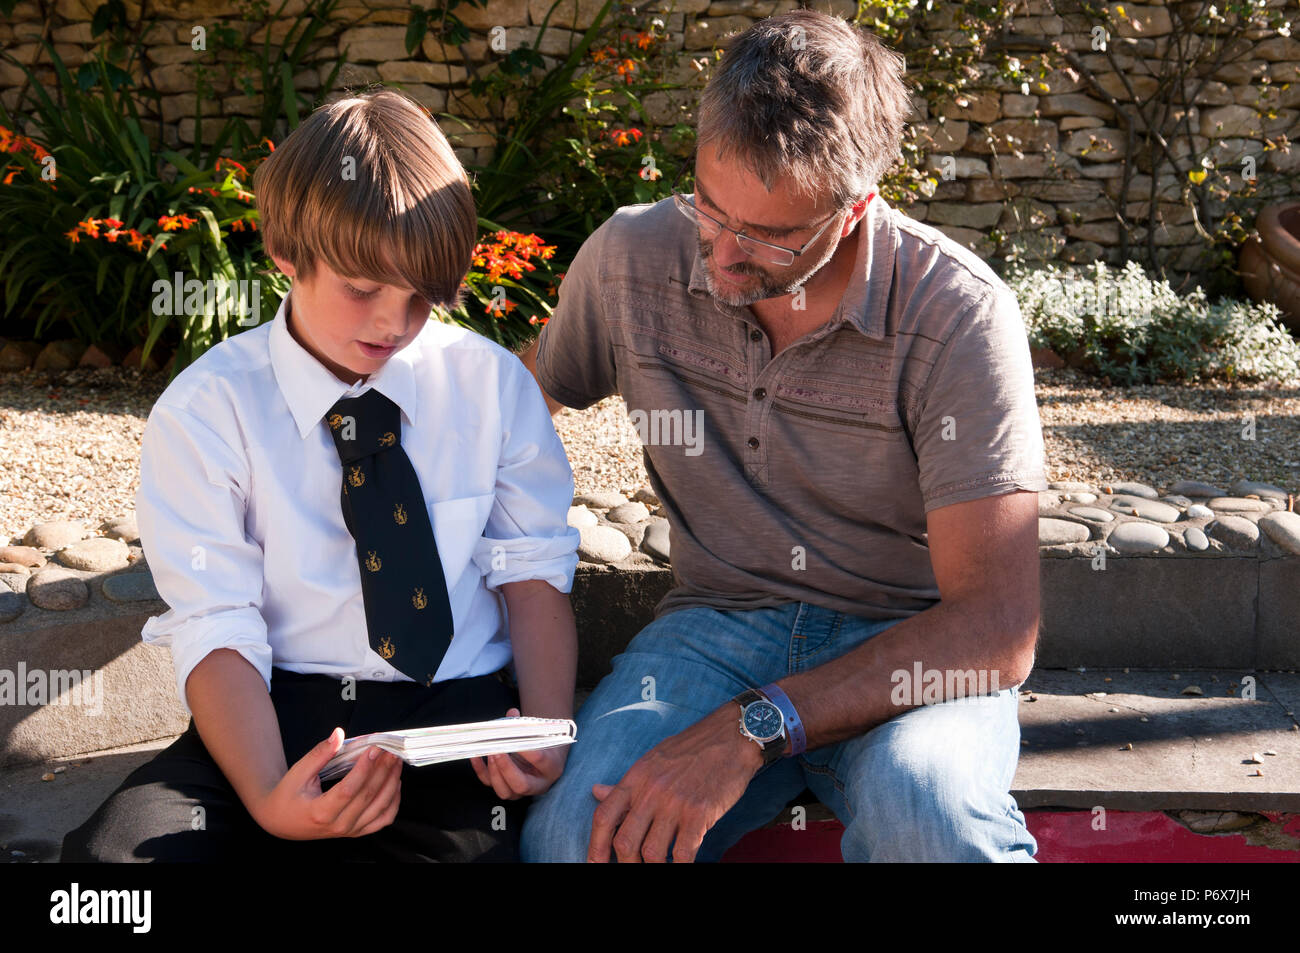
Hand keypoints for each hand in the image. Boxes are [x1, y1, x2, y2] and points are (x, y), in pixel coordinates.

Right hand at [248, 728, 402, 839]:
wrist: (280, 822)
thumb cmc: (287, 796)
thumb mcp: (297, 773)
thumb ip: (319, 754)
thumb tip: (338, 734)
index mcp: (320, 812)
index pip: (349, 790)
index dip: (364, 769)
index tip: (374, 749)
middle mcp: (338, 826)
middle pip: (368, 796)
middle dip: (383, 770)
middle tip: (391, 749)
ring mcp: (349, 831)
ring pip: (381, 808)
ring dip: (392, 782)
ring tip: (395, 761)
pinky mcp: (356, 832)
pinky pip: (383, 820)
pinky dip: (393, 802)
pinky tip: (395, 783)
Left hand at [469, 708, 568, 798]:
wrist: (544, 758)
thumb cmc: (543, 742)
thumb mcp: (542, 733)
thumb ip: (527, 725)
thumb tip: (511, 714)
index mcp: (551, 768)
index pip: (540, 760)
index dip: (527, 750)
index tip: (515, 737)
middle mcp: (537, 785)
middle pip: (521, 785)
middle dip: (506, 768)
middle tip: (498, 750)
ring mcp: (519, 791)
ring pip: (504, 791)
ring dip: (494, 771)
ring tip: (490, 751)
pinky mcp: (504, 788)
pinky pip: (488, 783)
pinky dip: (479, 770)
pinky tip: (475, 755)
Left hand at [588, 703, 764, 862]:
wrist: (731, 737)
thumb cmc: (692, 750)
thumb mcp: (652, 761)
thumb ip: (626, 783)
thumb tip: (596, 792)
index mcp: (636, 778)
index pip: (604, 816)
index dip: (595, 847)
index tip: (595, 864)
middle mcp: (651, 791)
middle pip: (624, 842)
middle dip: (626, 864)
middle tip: (633, 868)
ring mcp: (675, 803)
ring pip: (652, 853)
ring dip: (654, 868)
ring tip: (660, 866)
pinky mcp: (699, 814)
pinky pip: (683, 853)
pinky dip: (680, 867)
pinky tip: (682, 864)